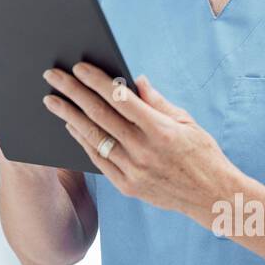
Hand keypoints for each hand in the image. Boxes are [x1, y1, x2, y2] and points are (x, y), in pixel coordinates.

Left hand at [39, 62, 236, 216]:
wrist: (211, 197)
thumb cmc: (201, 153)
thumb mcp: (186, 122)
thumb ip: (157, 102)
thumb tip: (135, 79)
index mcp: (161, 130)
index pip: (121, 99)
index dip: (97, 81)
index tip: (78, 67)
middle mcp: (144, 150)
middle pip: (99, 115)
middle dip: (72, 93)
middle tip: (52, 77)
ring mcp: (133, 171)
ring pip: (93, 137)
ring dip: (69, 116)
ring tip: (52, 101)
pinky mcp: (127, 187)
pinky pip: (98, 160)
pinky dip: (82, 141)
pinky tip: (71, 126)